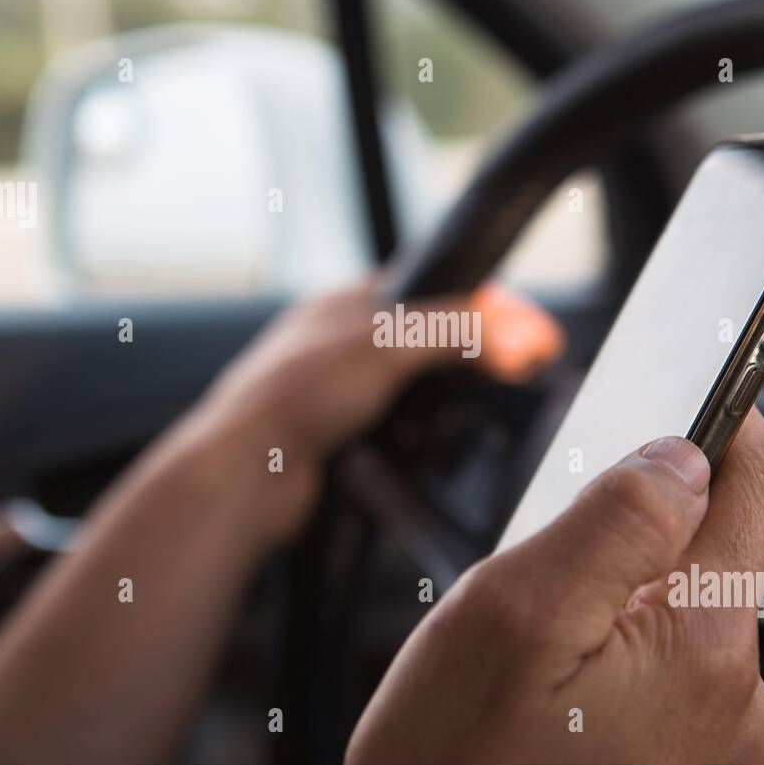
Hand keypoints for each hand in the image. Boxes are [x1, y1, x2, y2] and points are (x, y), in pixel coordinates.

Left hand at [156, 279, 564, 544]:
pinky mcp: (343, 447)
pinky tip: (426, 447)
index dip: (475, 302)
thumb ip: (453, 331)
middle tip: (508, 369)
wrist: (244, 477)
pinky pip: (398, 439)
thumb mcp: (385, 346)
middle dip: (463, 359)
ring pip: (412, 396)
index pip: (425, 287)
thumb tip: (514, 331)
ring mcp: (339, 400)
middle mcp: (340, 350)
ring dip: (439, 406)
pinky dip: (417, 442)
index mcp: (342, 307)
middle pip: (425, 344)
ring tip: (466, 411)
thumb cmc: (289, 398)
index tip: (519, 324)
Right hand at [346, 407, 763, 764]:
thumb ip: (612, 522)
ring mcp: (718, 744)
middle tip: (562, 541)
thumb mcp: (512, 616)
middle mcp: (736, 703)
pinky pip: (674, 671)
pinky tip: (562, 676)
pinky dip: (628, 647)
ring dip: (631, 591)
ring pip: (689, 612)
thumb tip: (683, 455)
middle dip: (651, 524)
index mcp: (704, 648)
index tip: (705, 387)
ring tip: (547, 630)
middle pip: (721, 552)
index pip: (758, 492)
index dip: (729, 424)